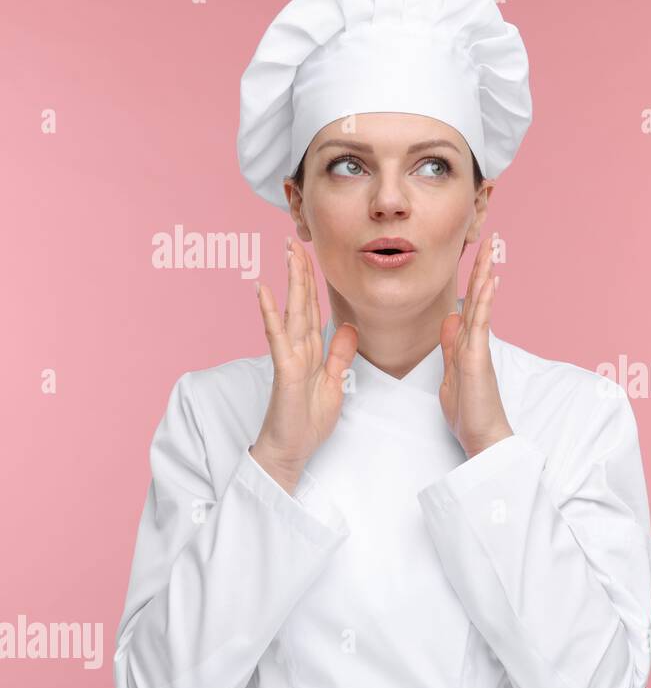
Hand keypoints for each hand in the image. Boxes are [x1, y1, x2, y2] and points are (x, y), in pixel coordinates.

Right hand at [250, 236, 358, 493]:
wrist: (292, 449)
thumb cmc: (308, 420)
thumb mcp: (334, 382)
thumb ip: (339, 354)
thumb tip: (350, 329)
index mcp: (312, 348)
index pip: (314, 307)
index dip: (313, 280)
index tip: (310, 254)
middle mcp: (299, 347)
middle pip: (302, 301)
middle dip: (300, 270)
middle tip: (294, 239)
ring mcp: (290, 356)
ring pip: (292, 311)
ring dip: (290, 280)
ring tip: (286, 252)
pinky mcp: (285, 370)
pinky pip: (278, 337)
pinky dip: (271, 314)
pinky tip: (264, 291)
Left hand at [439, 237, 512, 458]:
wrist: (482, 438)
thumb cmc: (469, 413)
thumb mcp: (450, 375)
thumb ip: (450, 348)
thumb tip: (450, 320)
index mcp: (467, 345)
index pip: (469, 305)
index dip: (472, 280)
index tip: (476, 258)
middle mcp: (475, 342)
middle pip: (479, 297)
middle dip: (482, 268)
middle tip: (490, 241)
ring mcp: (478, 348)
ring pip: (481, 303)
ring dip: (485, 274)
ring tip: (492, 248)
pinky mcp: (479, 357)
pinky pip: (481, 323)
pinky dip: (484, 300)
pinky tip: (490, 281)